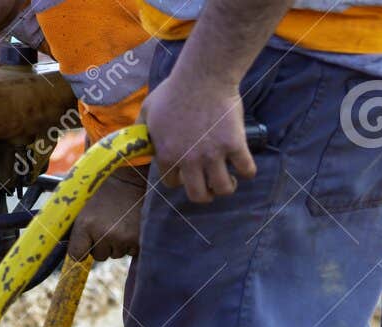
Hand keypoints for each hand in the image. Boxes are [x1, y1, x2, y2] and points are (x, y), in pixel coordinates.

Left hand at [68, 165, 147, 260]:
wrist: (132, 179)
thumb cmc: (104, 192)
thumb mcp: (83, 206)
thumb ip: (74, 229)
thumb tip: (68, 252)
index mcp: (85, 224)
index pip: (77, 254)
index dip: (82, 249)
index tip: (86, 243)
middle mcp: (103, 233)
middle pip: (99, 256)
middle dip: (102, 244)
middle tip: (108, 223)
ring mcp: (122, 238)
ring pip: (116, 254)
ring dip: (117, 243)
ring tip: (120, 221)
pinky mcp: (138, 241)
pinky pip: (131, 252)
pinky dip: (131, 243)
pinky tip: (131, 226)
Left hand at [143, 68, 254, 204]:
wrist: (203, 76)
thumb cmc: (174, 90)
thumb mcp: (148, 109)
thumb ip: (140, 128)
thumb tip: (134, 138)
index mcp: (167, 156)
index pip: (171, 183)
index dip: (179, 180)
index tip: (187, 174)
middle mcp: (189, 160)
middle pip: (198, 195)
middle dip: (204, 194)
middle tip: (209, 187)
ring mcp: (213, 154)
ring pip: (222, 188)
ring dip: (226, 188)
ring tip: (228, 180)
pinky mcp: (234, 144)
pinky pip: (246, 169)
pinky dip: (247, 172)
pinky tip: (245, 167)